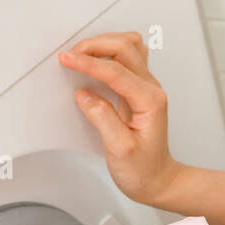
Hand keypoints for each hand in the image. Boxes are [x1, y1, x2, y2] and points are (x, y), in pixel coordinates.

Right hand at [58, 31, 179, 206]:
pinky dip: (108, 53)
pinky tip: (94, 60)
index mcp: (150, 101)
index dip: (88, 62)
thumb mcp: (120, 150)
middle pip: (125, 48)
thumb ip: (103, 119)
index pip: (116, 71)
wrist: (157, 180)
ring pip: (129, 47)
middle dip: (94, 46)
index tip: (66, 59)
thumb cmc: (144, 169)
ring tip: (80, 54)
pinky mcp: (138, 90)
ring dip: (103, 44)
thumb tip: (85, 95)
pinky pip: (127, 59)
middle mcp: (151, 89)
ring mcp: (146, 87)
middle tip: (69, 55)